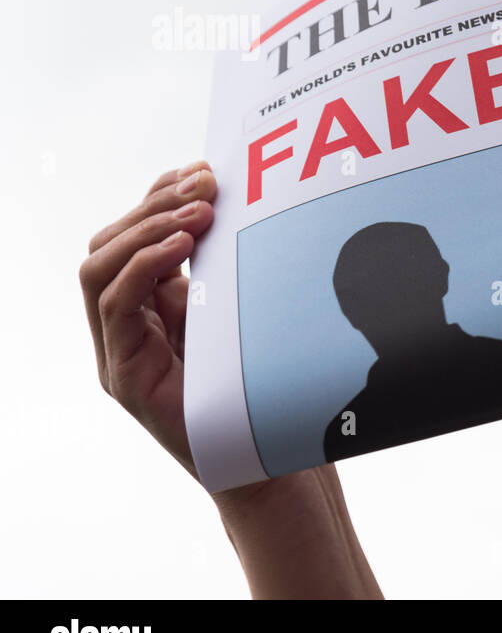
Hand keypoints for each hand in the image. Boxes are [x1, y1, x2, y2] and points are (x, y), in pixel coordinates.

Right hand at [79, 163, 381, 595]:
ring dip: (147, 228)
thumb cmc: (268, 385)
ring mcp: (119, 351)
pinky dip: (142, 267)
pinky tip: (182, 248)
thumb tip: (247, 207)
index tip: (207, 170)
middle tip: (208, 186)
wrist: (273, 462)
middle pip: (109, 243)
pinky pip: (112, 308)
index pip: (134, 233)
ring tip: (199, 213)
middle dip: (155, 203)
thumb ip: (232, 270)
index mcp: (153, 303)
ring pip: (98, 269)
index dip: (162, 194)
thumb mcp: (247, 311)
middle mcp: (127, 325)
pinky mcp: (124, 376)